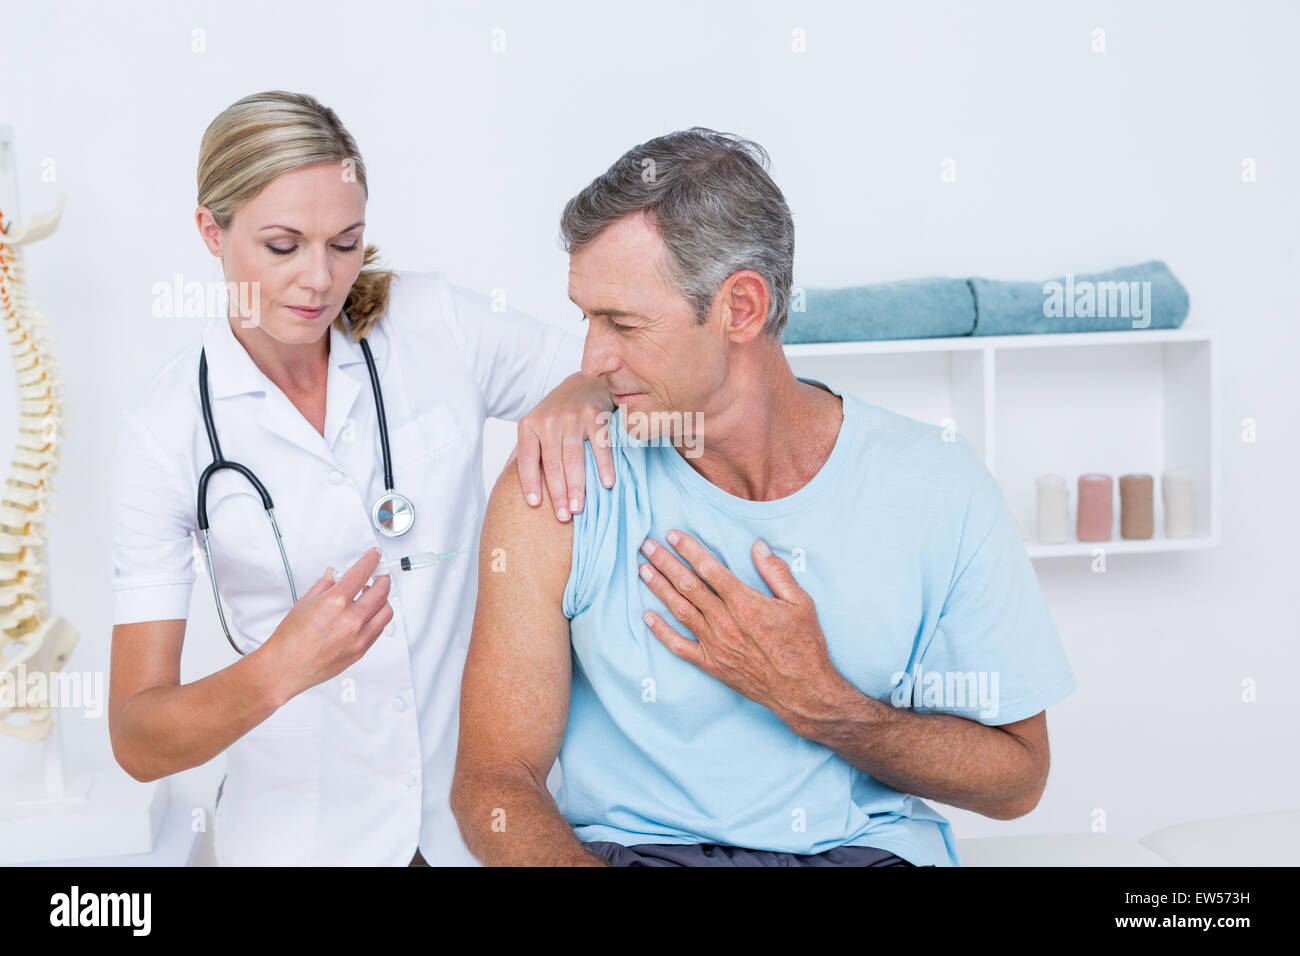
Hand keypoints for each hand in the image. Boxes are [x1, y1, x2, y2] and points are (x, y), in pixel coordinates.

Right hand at [256, 547, 393, 705]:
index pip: (362, 573)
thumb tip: (333, 575)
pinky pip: (380, 629)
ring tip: (373, 595)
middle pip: (381, 591)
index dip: (372, 560)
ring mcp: (359, 637)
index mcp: (335, 603)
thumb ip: (324, 585)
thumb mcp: (304, 603)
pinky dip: (378, 617)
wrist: (285, 668)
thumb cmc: (290, 640)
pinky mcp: (361, 650)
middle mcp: (351, 619)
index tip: (375, 555)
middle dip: (383, 578)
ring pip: (386, 611)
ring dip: (383, 599)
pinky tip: (369, 614)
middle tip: (379, 573)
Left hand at [511, 372, 614, 521]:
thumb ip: (521, 453)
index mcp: (529, 426)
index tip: (535, 505)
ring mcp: (572, 417)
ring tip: (578, 508)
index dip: (529, 483)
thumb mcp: (533, 428)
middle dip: (557, 493)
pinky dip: (604, 466)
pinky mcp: (595, 415)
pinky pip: (600, 446)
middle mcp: (548, 420)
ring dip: (577, 486)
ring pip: (573, 458)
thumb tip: (503, 482)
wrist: (582, 384)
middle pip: (552, 463)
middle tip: (562, 516)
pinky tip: (607, 484)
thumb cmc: (555, 415)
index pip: (526, 459)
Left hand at [636, 530, 844, 731]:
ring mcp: (715, 644)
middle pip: (687, 585)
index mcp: (745, 602)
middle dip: (665, 562)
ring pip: (679, 610)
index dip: (688, 549)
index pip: (709, 569)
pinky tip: (647, 617)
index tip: (672, 535)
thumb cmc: (804, 645)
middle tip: (647, 545)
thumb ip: (777, 572)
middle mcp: (725, 621)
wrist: (802, 691)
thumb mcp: (800, 602)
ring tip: (643, 570)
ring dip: (659, 588)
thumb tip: (757, 546)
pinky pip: (679, 646)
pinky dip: (661, 631)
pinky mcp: (711, 664)